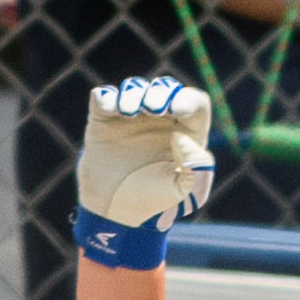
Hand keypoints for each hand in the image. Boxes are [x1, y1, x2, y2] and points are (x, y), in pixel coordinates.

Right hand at [78, 76, 213, 230]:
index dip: (187, 100)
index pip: (194, 103)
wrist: (114, 212)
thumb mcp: (181, 190)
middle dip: (159, 93)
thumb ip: (194, 166)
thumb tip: (180, 137)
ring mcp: (131, 117)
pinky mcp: (104, 119)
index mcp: (184, 131)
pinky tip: (110, 109)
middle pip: (165, 89)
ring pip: (135, 88)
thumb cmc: (152, 200)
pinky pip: (104, 97)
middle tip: (151, 109)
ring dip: (133, 93)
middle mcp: (159, 119)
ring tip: (128, 112)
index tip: (176, 110)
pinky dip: (107, 97)